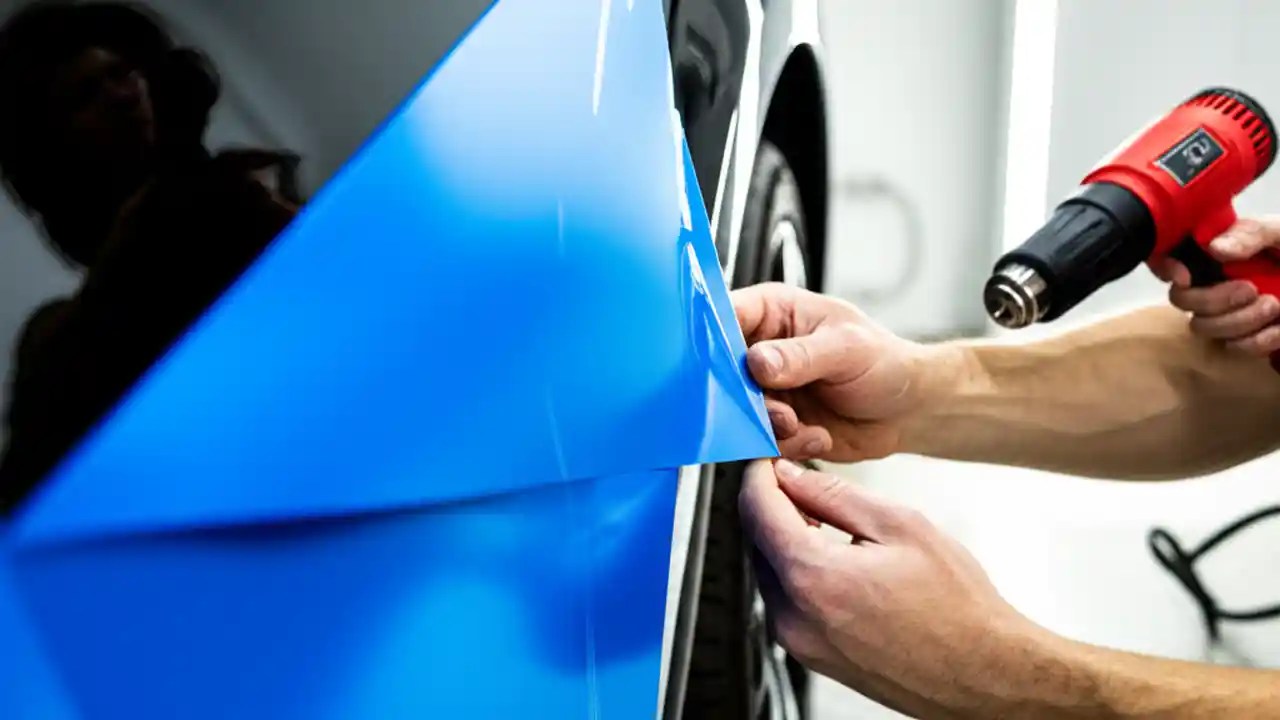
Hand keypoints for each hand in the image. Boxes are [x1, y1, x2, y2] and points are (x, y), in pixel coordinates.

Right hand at [732, 283, 949, 461]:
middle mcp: (762, 350)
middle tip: (775, 406)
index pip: (725, 316)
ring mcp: (766, 389)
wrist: (906, 411)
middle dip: (743, 395)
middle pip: (721, 369)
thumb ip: (800, 355)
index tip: (718, 364)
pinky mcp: (773, 423)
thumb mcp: (846, 348)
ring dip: (769, 424)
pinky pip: (758, 438)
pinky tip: (817, 434)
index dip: (712, 338)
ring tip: (801, 422)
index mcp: (774, 312)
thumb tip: (758, 362)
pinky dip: (787, 443)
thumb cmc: (885, 362)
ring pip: (737, 409)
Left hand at [739, 459, 1054, 717]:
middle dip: (773, 503)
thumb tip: (792, 476)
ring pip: (768, 568)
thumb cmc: (956, 608)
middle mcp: (793, 616)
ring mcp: (798, 641)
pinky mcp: (809, 654)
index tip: (771, 457)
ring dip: (785, 536)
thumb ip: (835, 495)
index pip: (756, 508)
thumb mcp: (900, 525)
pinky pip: (784, 598)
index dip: (760, 473)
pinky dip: (797, 568)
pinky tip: (832, 556)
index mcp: (813, 577)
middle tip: (803, 479)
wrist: (982, 674)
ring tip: (825, 519)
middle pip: (755, 539)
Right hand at [1152, 217, 1279, 356]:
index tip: (1184, 276)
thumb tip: (1214, 248)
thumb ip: (1251, 234)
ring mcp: (1231, 313)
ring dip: (1239, 321)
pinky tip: (1278, 329)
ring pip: (1204, 328)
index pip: (1172, 259)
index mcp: (1221, 252)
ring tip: (1274, 307)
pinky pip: (1234, 348)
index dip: (1167, 269)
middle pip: (1182, 300)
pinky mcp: (1248, 339)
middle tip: (1250, 290)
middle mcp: (1218, 282)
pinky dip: (1257, 341)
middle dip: (1213, 300)